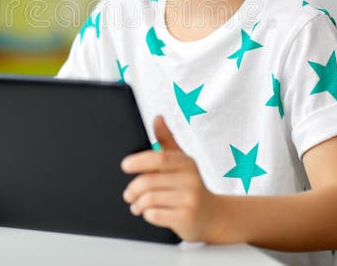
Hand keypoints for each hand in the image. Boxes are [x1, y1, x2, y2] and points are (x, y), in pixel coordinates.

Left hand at [121, 116, 219, 241]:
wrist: (211, 214)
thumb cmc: (191, 186)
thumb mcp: (181, 161)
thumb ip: (166, 140)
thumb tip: (158, 118)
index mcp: (186, 163)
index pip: (159, 158)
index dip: (139, 161)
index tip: (125, 165)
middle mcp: (190, 180)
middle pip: (149, 181)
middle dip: (133, 189)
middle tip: (128, 194)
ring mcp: (190, 199)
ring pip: (150, 199)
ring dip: (138, 204)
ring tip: (137, 205)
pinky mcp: (186, 218)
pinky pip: (156, 215)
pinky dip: (147, 215)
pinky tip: (148, 213)